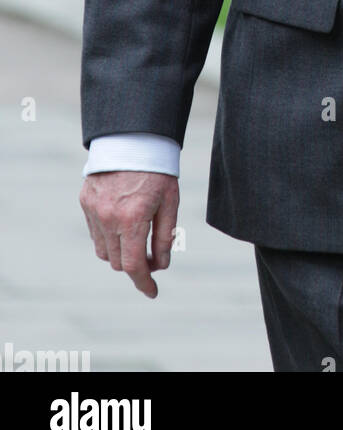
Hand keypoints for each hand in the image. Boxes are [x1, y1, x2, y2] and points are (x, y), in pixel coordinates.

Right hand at [79, 171, 178, 297]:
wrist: (133, 138)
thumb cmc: (157, 170)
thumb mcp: (170, 202)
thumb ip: (165, 236)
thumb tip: (160, 266)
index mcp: (132, 219)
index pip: (134, 266)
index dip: (144, 283)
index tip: (152, 292)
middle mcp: (108, 218)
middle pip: (118, 262)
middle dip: (135, 266)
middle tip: (152, 258)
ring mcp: (93, 211)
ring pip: (104, 251)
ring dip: (120, 253)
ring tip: (137, 237)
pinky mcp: (85, 202)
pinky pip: (95, 232)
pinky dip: (107, 237)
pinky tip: (122, 224)